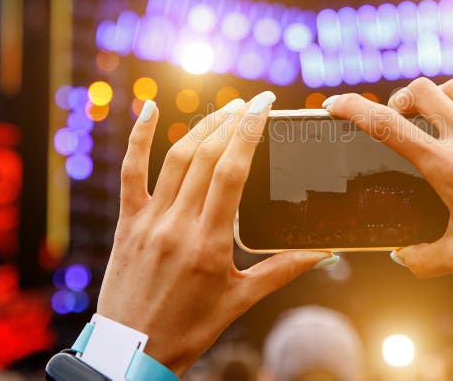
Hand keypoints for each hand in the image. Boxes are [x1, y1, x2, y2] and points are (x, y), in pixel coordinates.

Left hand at [97, 93, 333, 374]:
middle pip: (206, 157)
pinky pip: (130, 172)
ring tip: (225, 109)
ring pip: (175, 159)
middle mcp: (177, 225)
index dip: (248, 132)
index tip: (263, 105)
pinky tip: (148, 107)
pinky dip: (138, 138)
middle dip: (232, 122)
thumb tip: (323, 251)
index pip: (231, 172)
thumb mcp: (241, 300)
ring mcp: (149, 220)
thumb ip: (283, 270)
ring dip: (202, 127)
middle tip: (252, 102)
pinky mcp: (129, 222)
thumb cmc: (189, 328)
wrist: (133, 351)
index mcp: (208, 243)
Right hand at [324, 77, 452, 298]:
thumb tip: (401, 256)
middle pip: (422, 91)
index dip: (354, 109)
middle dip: (400, 98)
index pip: (389, 127)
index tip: (335, 103)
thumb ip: (421, 257)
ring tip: (439, 119)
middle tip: (398, 117)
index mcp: (449, 169)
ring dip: (441, 97)